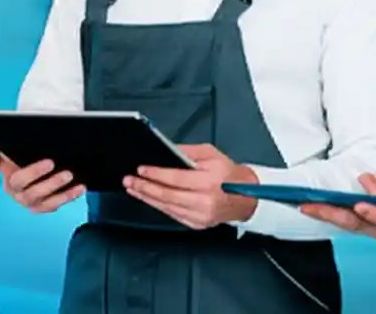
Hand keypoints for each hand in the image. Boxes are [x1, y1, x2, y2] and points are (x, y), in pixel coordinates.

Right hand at [0, 142, 84, 213]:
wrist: (50, 169)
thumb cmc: (36, 153)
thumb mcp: (30, 144)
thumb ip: (28, 136)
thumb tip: (36, 126)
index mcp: (3, 165)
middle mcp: (10, 184)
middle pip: (17, 181)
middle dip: (34, 172)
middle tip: (50, 162)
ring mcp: (24, 198)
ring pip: (35, 196)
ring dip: (53, 186)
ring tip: (69, 175)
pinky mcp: (39, 206)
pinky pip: (52, 205)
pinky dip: (67, 196)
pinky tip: (80, 187)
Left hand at [123, 143, 258, 229]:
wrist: (245, 198)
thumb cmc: (228, 174)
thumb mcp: (211, 154)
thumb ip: (187, 151)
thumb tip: (165, 150)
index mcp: (210, 181)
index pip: (176, 178)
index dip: (156, 174)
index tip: (141, 169)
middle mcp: (205, 200)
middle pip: (167, 195)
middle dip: (145, 188)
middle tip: (130, 181)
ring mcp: (201, 215)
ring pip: (167, 207)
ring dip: (147, 198)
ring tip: (133, 189)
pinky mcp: (197, 224)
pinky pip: (172, 215)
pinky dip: (158, 206)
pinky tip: (148, 199)